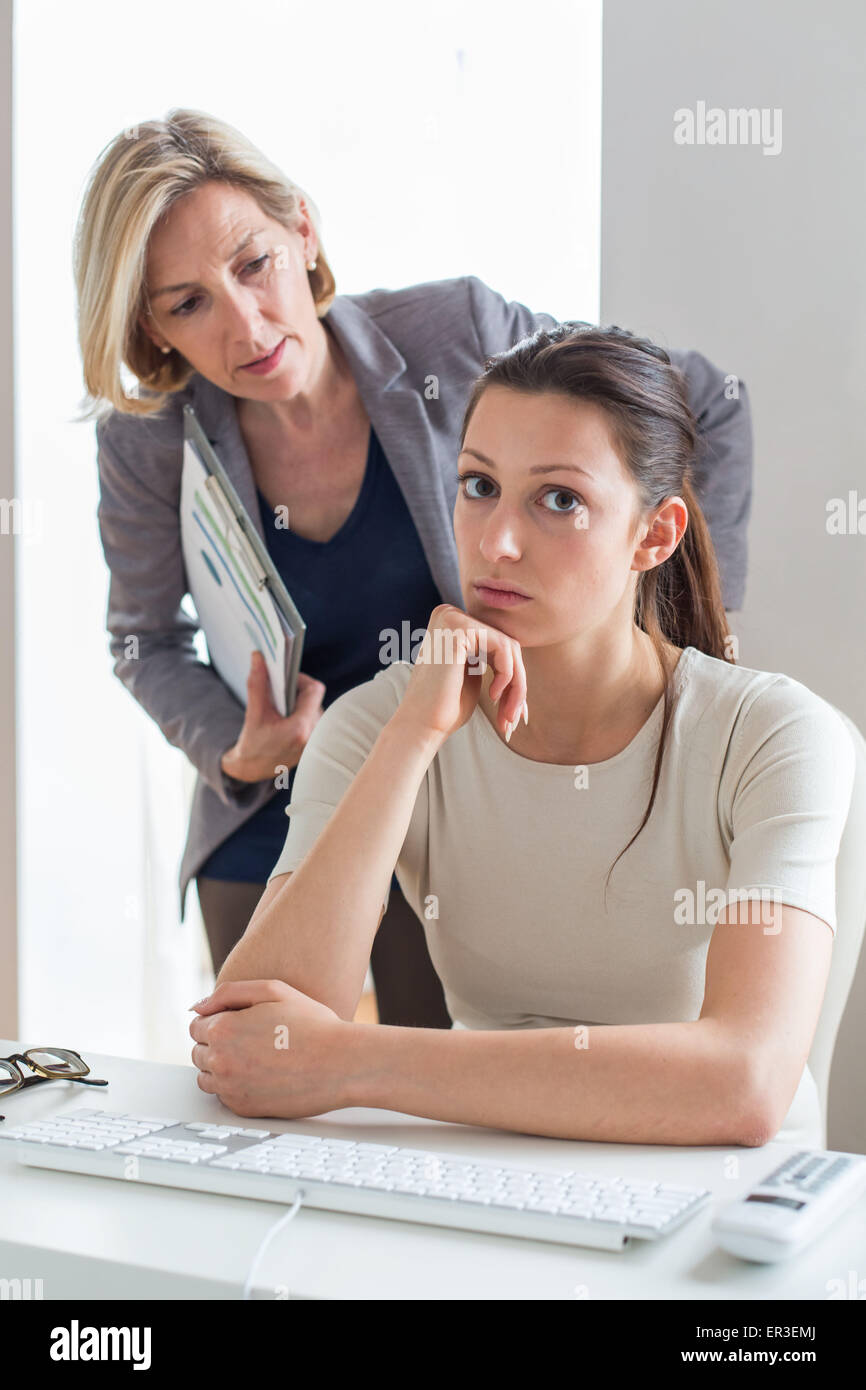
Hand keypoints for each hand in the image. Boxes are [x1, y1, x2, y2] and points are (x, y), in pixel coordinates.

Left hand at [189, 979, 350, 1118]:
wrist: (340, 1063)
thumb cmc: (313, 1024)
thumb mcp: (272, 990)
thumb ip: (228, 993)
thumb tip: (198, 1006)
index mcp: (224, 1029)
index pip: (196, 1026)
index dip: (215, 1020)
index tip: (237, 1021)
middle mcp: (221, 1061)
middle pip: (198, 1052)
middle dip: (216, 1043)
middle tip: (249, 1039)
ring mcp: (231, 1088)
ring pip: (206, 1077)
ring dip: (221, 1067)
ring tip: (254, 1057)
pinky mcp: (244, 1109)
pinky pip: (224, 1097)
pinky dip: (235, 1087)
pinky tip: (261, 1075)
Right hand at [221, 653, 325, 782]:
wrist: (253, 769)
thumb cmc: (252, 743)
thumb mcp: (254, 713)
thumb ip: (257, 683)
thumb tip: (258, 656)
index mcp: (300, 728)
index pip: (314, 690)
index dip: (301, 678)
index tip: (285, 679)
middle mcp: (313, 735)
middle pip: (315, 698)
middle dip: (298, 691)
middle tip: (280, 691)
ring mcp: (316, 740)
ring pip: (316, 707)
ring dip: (300, 702)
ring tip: (281, 707)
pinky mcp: (315, 742)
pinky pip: (315, 718)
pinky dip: (302, 712)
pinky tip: (286, 717)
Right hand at [395, 603, 527, 744]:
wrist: (421, 725)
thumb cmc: (445, 708)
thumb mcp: (473, 676)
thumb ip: (492, 659)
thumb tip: (521, 659)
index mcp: (451, 624)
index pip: (497, 644)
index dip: (513, 678)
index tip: (513, 711)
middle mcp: (449, 614)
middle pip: (505, 644)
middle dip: (517, 683)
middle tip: (514, 716)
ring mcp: (453, 618)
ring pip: (508, 647)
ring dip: (517, 684)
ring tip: (507, 713)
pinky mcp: (459, 628)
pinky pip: (503, 648)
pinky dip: (507, 676)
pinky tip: (493, 695)